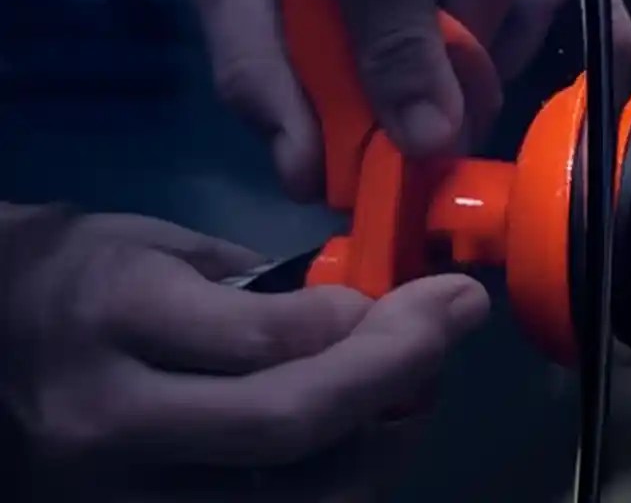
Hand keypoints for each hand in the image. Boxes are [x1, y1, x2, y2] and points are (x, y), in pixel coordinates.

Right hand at [0, 203, 487, 466]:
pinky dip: (333, 487)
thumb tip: (369, 317)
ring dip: (381, 447)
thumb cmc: (81, 280)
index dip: (376, 325)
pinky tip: (360, 445)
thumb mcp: (162, 249)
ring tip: (413, 394)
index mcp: (115, 317)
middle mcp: (113, 419)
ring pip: (294, 502)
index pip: (267, 340)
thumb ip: (263, 291)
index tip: (442, 298)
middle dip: (398, 378)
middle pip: (288, 428)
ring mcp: (118, 497)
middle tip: (452, 331)